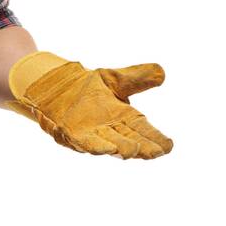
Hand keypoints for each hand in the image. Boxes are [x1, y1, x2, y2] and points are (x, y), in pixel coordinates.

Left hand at [5, 51, 172, 157]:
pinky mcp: (73, 134)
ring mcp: (92, 134)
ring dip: (121, 148)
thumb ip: (137, 77)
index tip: (169, 146)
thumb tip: (162, 73)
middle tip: (156, 152)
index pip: (144, 130)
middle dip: (143, 147)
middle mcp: (111, 130)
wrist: (56, 86)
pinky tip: (106, 149)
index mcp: (124, 117)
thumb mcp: (116, 79)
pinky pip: (86, 143)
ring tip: (133, 152)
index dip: (156, 139)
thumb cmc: (88, 86)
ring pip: (110, 144)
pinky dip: (96, 146)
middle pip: (131, 140)